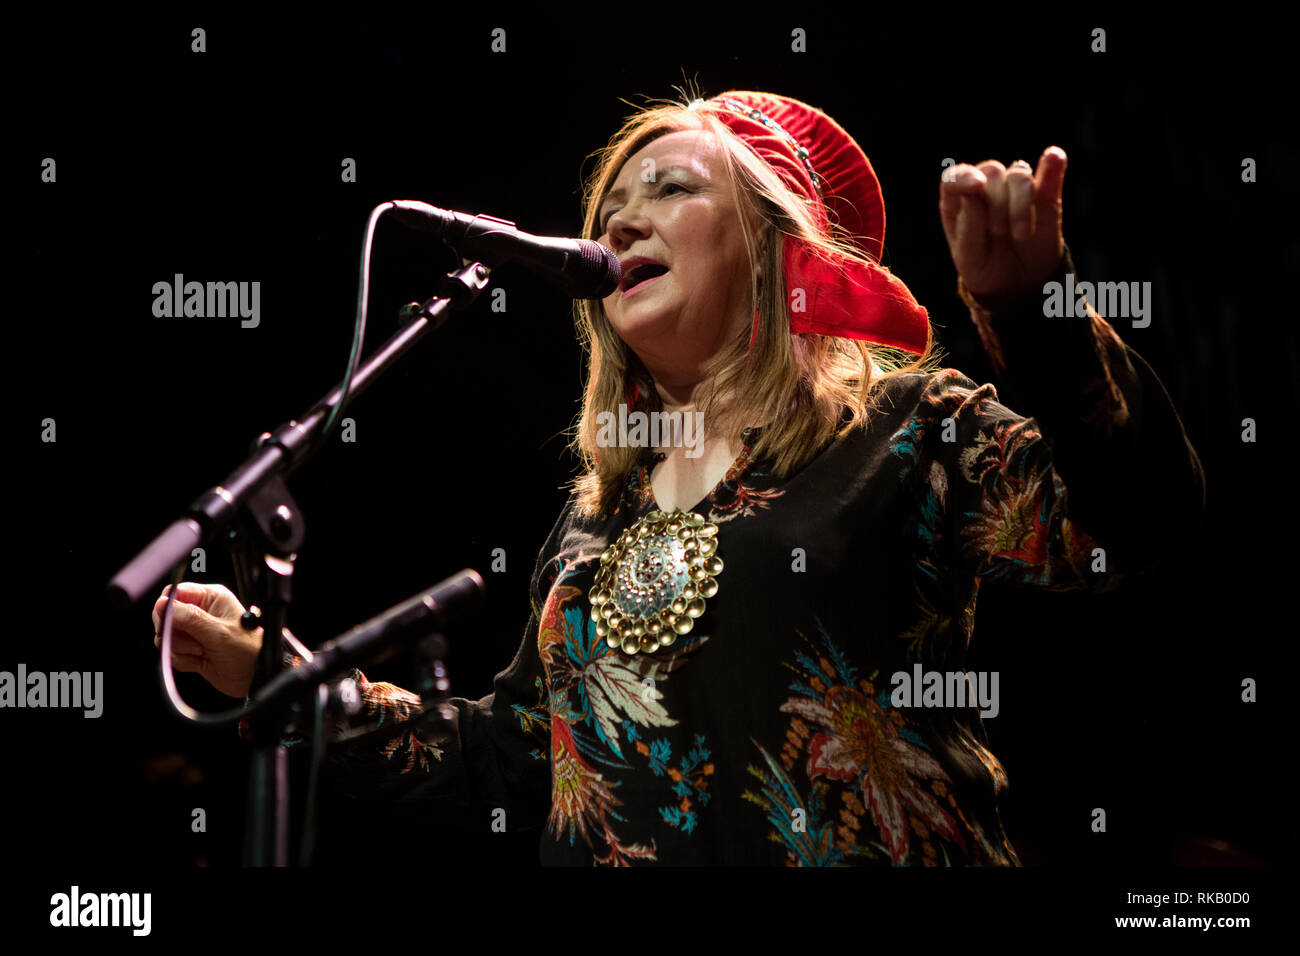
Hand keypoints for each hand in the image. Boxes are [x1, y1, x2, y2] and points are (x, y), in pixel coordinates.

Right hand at [152, 582, 261, 698]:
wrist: (252, 678)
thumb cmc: (247, 651)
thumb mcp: (218, 633)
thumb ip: (189, 618)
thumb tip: (162, 605)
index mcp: (211, 598)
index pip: (174, 593)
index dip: (166, 608)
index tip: (168, 623)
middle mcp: (200, 611)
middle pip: (165, 616)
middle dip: (175, 634)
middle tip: (195, 642)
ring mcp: (193, 630)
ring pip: (166, 637)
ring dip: (181, 650)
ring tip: (203, 652)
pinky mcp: (189, 648)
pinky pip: (171, 653)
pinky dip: (183, 660)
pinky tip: (201, 661)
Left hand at [939, 146, 1066, 312]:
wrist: (1018, 284)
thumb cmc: (985, 268)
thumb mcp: (969, 259)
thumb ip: (968, 228)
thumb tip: (973, 193)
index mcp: (958, 202)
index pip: (955, 177)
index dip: (965, 176)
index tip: (978, 186)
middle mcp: (986, 189)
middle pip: (991, 171)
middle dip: (996, 204)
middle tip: (998, 234)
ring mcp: (1015, 189)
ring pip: (1019, 175)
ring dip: (1021, 205)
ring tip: (1021, 235)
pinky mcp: (1045, 195)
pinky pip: (1051, 170)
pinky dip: (1053, 164)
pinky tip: (1055, 157)